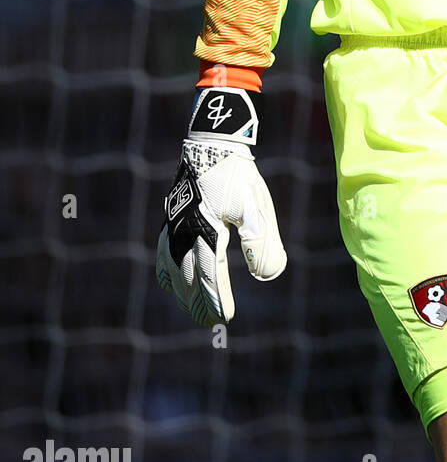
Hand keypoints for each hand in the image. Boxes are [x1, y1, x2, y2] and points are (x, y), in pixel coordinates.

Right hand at [156, 87, 286, 325]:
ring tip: (188, 305)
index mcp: (206, 230)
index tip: (224, 317)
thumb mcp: (256, 206)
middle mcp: (184, 230)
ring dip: (181, 288)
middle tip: (205, 321)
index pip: (211, 274)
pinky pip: (163, 249)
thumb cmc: (238, 174)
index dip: (217, 298)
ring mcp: (174, 222)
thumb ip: (261, 242)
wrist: (213, 140)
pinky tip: (169, 276)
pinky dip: (166, 268)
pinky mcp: (172, 214)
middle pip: (188, 275)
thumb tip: (268, 276)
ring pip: (172, 265)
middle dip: (196, 300)